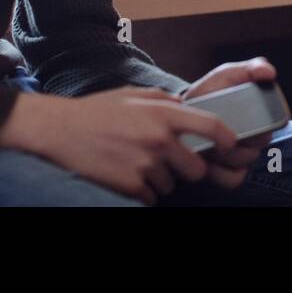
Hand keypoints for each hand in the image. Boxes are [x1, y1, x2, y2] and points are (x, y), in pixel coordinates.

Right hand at [0, 86, 244, 203]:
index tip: (231, 145)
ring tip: (138, 164)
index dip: (227, 138)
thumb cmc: (98, 110)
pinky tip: (128, 175)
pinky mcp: (130, 185)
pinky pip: (151, 197)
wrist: (60, 131)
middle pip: (196, 169)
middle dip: (188, 169)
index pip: (211, 126)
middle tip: (172, 163)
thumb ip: (165, 101)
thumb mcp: (135, 95)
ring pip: (172, 185)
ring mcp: (145, 165)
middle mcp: (159, 140)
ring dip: (161, 180)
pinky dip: (143, 191)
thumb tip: (187, 108)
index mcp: (164, 114)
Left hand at [181, 57, 278, 169]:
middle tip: (219, 128)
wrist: (184, 109)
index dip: (263, 122)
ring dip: (225, 152)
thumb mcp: (229, 73)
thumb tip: (270, 73)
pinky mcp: (226, 171)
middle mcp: (256, 136)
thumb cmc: (212, 89)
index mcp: (263, 114)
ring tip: (207, 141)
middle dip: (240, 136)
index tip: (243, 114)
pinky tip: (207, 160)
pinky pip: (233, 179)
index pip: (276, 123)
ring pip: (245, 161)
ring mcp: (241, 155)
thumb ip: (252, 67)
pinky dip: (221, 173)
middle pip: (260, 144)